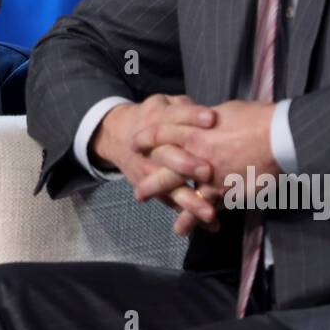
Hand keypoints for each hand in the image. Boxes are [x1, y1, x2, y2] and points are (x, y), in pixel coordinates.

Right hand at [90, 95, 219, 233]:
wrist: (117, 135)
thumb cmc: (152, 117)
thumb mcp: (162, 103)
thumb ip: (181, 106)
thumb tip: (206, 112)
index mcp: (155, 121)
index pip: (173, 117)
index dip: (192, 116)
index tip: (212, 118)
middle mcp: (151, 149)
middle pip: (168, 156)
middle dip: (186, 164)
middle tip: (207, 171)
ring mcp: (150, 173)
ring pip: (170, 188)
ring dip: (190, 201)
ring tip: (211, 214)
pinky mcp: (153, 189)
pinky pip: (173, 204)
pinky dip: (190, 217)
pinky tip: (212, 225)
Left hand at [130, 98, 277, 235]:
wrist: (280, 135)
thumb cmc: (256, 118)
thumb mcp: (225, 111)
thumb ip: (208, 121)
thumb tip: (202, 120)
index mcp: (195, 131)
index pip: (162, 133)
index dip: (147, 138)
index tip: (136, 142)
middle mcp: (197, 155)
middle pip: (164, 168)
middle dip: (149, 180)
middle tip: (137, 190)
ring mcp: (210, 176)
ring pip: (181, 192)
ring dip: (166, 201)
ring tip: (153, 210)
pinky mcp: (227, 190)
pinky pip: (207, 207)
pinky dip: (195, 218)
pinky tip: (184, 228)